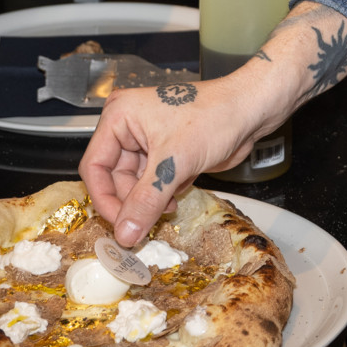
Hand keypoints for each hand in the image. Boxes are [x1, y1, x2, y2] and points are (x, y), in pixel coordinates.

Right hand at [79, 74, 283, 248]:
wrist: (251, 111)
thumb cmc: (214, 117)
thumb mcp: (175, 163)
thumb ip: (146, 200)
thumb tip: (124, 235)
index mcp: (119, 118)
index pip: (95, 167)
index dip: (105, 199)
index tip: (119, 227)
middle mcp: (128, 128)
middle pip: (114, 179)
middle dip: (133, 202)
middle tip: (146, 225)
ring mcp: (147, 142)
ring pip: (135, 185)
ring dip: (151, 201)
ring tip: (171, 205)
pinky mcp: (166, 155)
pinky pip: (153, 185)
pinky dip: (164, 195)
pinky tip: (181, 192)